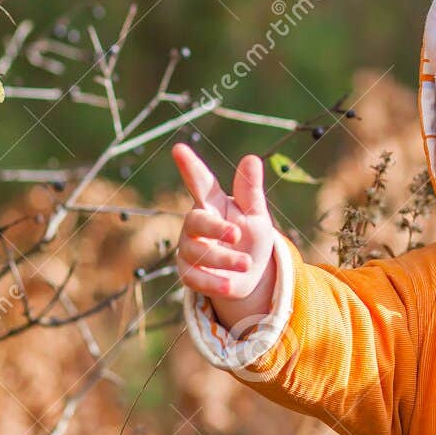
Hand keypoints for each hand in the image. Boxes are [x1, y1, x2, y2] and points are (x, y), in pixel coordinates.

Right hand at [173, 143, 277, 327]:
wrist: (251, 275)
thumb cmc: (251, 237)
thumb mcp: (256, 214)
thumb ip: (250, 190)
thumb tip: (251, 158)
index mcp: (213, 203)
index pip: (200, 182)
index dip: (190, 166)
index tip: (179, 149)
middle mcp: (196, 223)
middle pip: (196, 221)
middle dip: (215, 228)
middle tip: (236, 234)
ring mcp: (189, 248)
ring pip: (198, 252)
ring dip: (224, 259)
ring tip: (247, 264)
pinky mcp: (188, 273)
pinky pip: (194, 277)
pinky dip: (213, 282)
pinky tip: (229, 285)